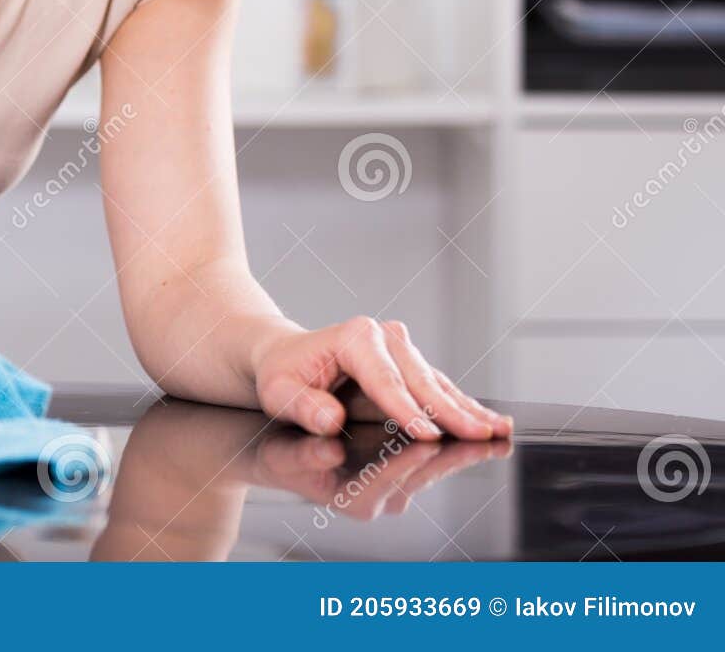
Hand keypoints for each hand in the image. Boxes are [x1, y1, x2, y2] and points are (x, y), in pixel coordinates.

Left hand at [251, 317, 511, 440]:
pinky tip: (489, 423)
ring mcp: (402, 350)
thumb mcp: (277, 390)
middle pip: (420, 380)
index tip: (427, 435)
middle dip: (449, 412)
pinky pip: (440, 390)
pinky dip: (463, 408)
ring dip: (467, 410)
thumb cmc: (283, 373)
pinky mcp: (411, 368)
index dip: (407, 409)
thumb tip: (329, 419)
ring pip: (437, 385)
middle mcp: (384, 338)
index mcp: (354, 337)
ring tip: (497, 430)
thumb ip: (301, 406)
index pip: (384, 379)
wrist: (287, 355)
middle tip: (478, 436)